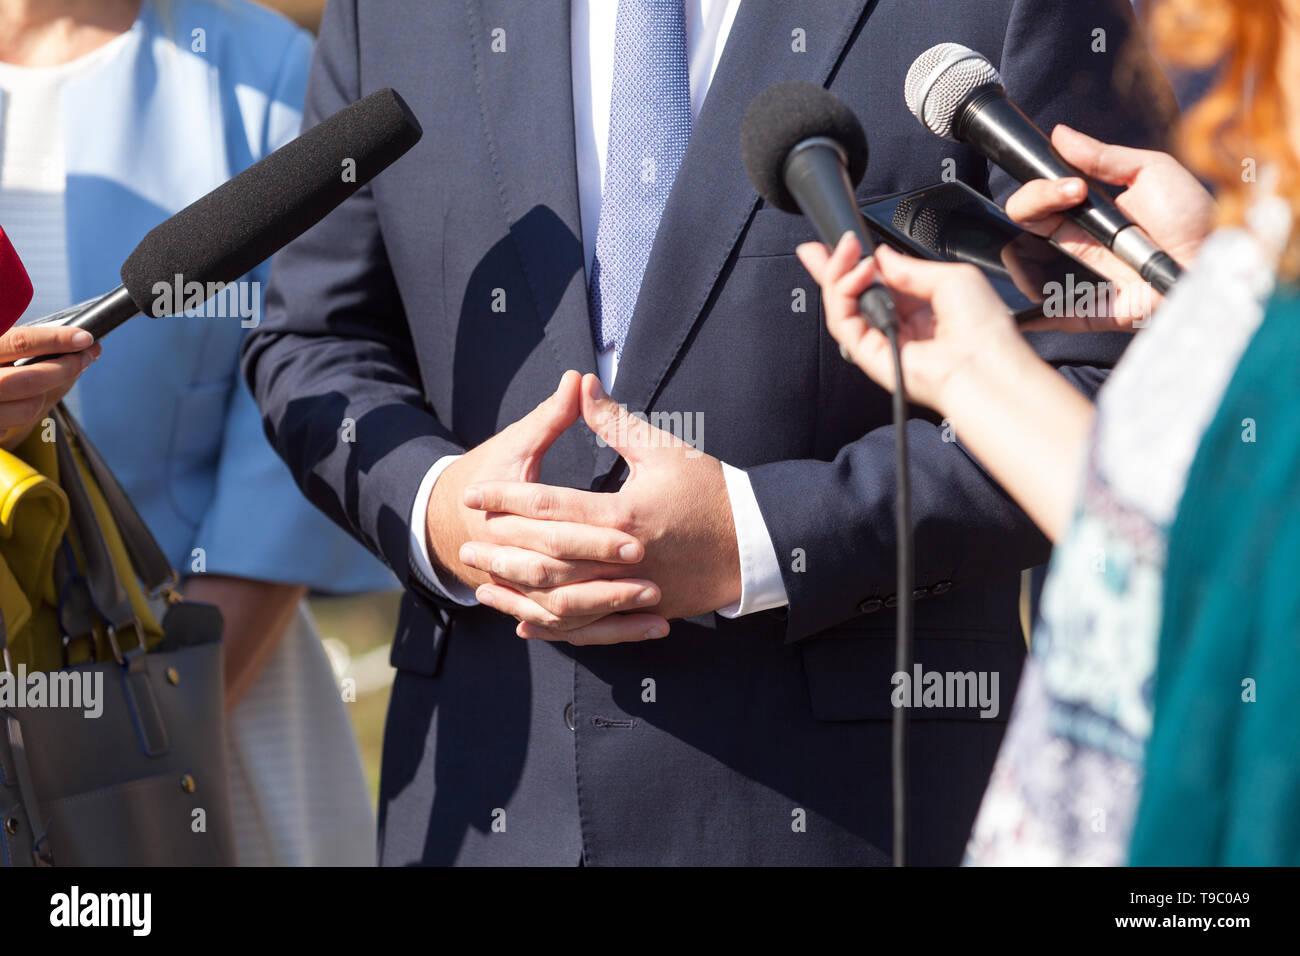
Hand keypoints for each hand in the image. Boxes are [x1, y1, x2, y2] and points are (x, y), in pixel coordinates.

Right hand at [0, 326, 100, 449]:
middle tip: (86, 356)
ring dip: (47, 395)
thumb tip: (65, 341)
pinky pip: (13, 426)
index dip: (56, 339)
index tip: (86, 337)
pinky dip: (23, 412)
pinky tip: (23, 399)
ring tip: (52, 378)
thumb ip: (10, 345)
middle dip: (66, 368)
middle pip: (31, 380)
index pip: (20, 342)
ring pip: (28, 408)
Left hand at [462, 373, 741, 640]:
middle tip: (465, 537)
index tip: (475, 493)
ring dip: (519, 590)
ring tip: (484, 579)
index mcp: (624, 516)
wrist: (758, 543)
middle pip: (546, 556)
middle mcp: (623, 559)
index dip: (508, 499)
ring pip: (560, 599)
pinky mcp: (642, 611)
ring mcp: (632, 591)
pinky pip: (588, 626)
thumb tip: (582, 383)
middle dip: (502, 546)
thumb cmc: (712, 492)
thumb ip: (615, 421)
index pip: (550, 507)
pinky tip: (525, 620)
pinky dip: (554, 625)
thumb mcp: (665, 449)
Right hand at [798, 235, 1029, 414]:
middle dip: (832, 267)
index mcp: (920, 308)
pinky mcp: (870, 356)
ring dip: (839, 275)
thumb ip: (910, 266)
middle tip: (829, 245)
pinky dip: (843, 294)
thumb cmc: (984, 330)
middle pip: (851, 294)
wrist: (985, 365)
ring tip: (848, 254)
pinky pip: (843, 323)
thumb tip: (881, 256)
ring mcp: (883, 341)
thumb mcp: (953, 276)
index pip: (876, 282)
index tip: (844, 243)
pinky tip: (859, 275)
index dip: (855, 263)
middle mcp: (899, 325)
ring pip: (843, 307)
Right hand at [1004, 124, 1215, 329]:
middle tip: (1072, 195)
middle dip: (1035, 200)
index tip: (1075, 184)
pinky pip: (1054, 316)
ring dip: (1024, 249)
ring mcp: (1081, 276)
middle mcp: (1079, 242)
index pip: (1042, 196)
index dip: (1045, 186)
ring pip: (1027, 265)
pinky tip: (1028, 309)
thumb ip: (1104, 156)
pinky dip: (1035, 317)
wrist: (1217, 261)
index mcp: (1089, 210)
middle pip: (1027, 221)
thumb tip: (1060, 134)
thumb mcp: (1151, 171)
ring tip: (1061, 237)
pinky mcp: (1091, 310)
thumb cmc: (1191, 216)